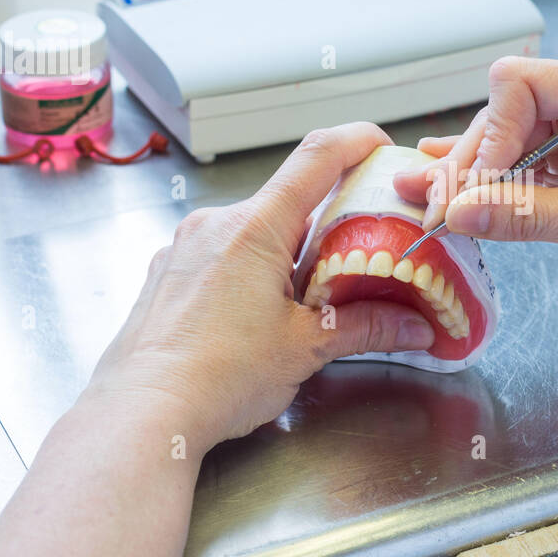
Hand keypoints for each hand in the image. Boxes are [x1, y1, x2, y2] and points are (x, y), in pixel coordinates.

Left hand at [82, 123, 436, 451]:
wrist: (141, 415)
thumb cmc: (216, 377)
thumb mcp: (306, 349)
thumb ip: (367, 328)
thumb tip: (415, 327)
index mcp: (255, 227)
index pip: (317, 157)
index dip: (357, 140)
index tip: (382, 145)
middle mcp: (215, 224)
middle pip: (289, 201)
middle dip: (330, 224)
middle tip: (362, 258)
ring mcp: (183, 248)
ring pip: (253, 231)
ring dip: (289, 253)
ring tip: (309, 301)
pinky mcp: (166, 275)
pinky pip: (220, 255)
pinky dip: (251, 271)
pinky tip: (258, 316)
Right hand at [394, 56, 557, 307]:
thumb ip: (526, 215)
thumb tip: (456, 211)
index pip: (522, 84)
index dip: (490, 131)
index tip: (477, 185)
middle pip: (502, 118)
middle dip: (469, 163)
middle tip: (438, 212)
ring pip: (501, 146)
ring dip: (466, 176)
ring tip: (421, 200)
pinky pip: (513, 170)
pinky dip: (482, 184)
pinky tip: (437, 184)